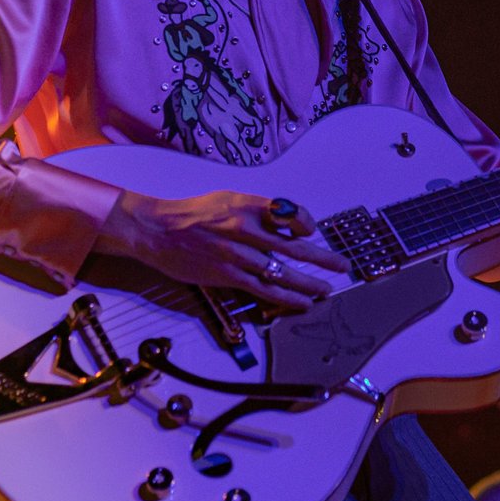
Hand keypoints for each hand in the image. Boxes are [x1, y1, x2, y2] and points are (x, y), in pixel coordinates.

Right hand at [97, 190, 348, 308]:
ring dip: (308, 283)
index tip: (314, 231)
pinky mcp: (227, 276)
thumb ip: (259, 210)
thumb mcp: (229, 198)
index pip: (291, 213)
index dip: (307, 223)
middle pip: (293, 245)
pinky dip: (286, 297)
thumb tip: (287, 222)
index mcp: (248, 205)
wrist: (158, 229)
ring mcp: (237, 254)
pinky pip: (264, 289)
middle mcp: (246, 228)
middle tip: (341, 265)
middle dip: (321, 258)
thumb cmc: (194, 213)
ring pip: (282, 271)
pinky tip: (302, 301)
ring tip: (326, 290)